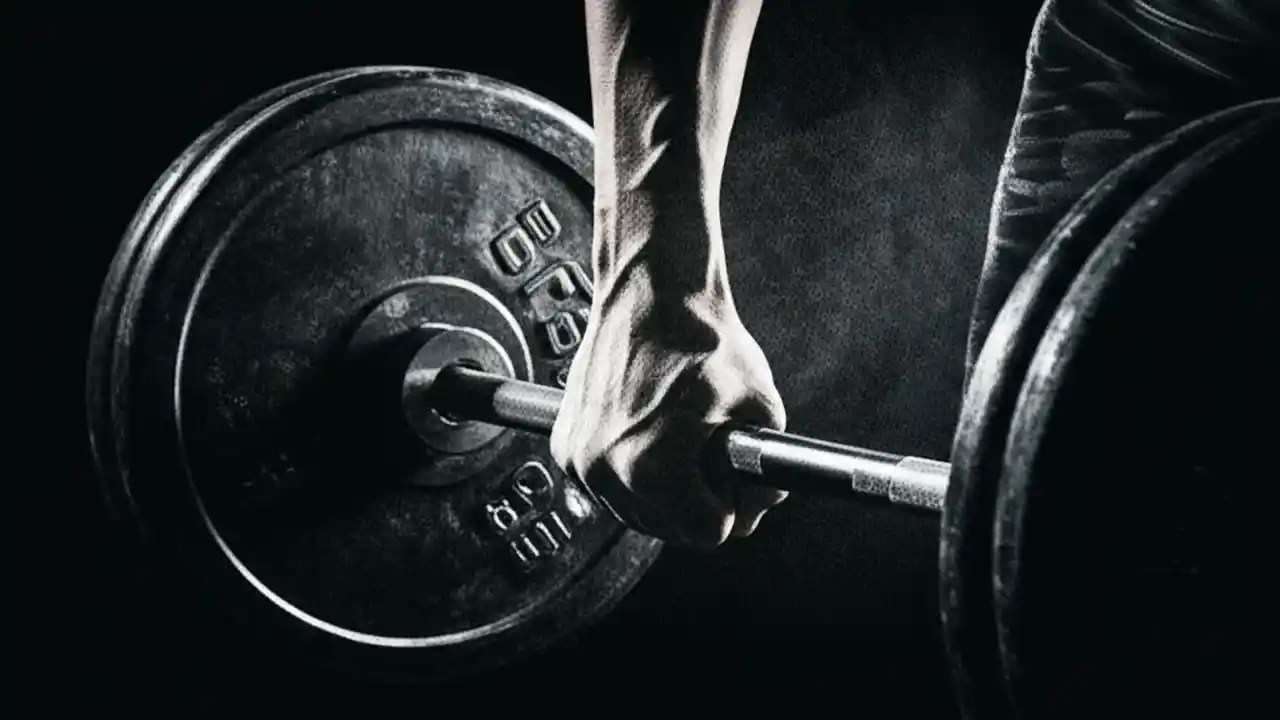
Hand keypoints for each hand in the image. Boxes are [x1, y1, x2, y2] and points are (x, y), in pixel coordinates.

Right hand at [550, 271, 787, 547]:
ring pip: (636, 512)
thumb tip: (756, 503)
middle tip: (709, 451)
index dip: (734, 503)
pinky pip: (608, 485)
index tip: (732, 473)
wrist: (651, 292)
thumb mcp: (762, 408)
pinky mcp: (565, 445)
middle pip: (669, 529)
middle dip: (697, 499)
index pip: (709, 533)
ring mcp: (579, 459)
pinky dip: (631, 471)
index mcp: (652, 469)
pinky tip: (650, 432)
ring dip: (663, 489)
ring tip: (679, 436)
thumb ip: (768, 472)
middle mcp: (604, 470)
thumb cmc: (702, 339)